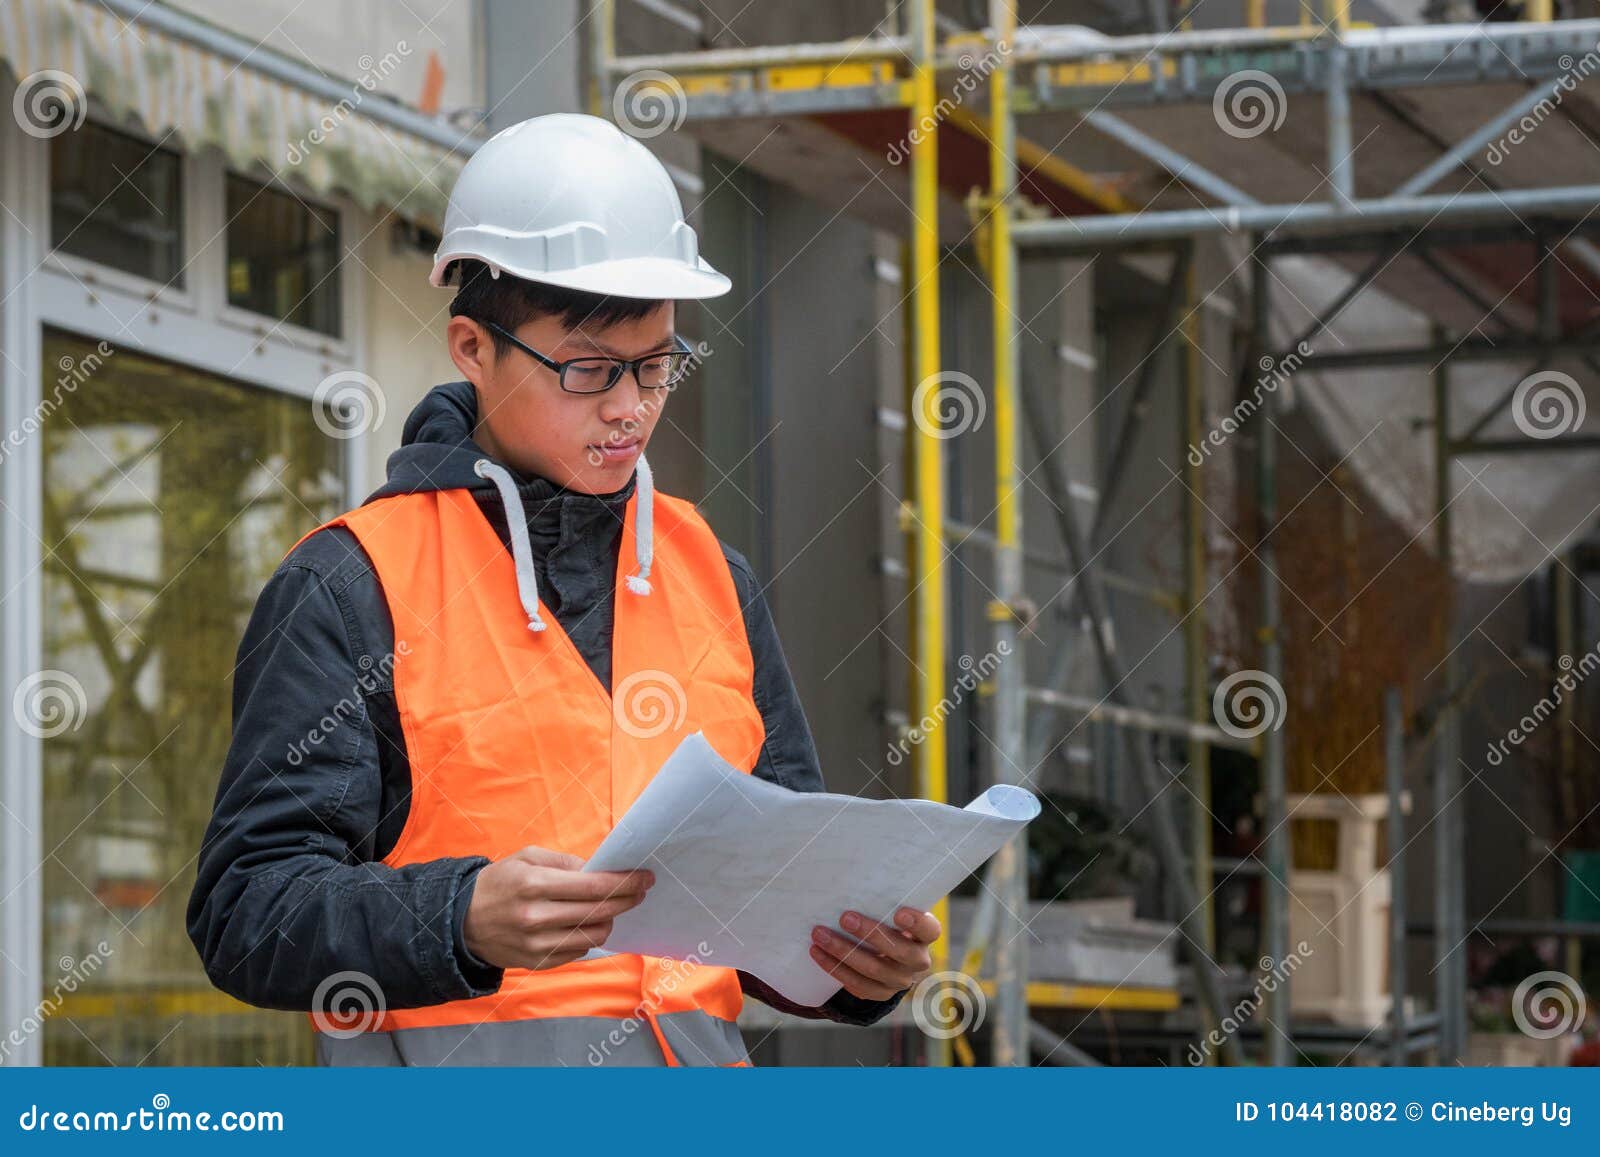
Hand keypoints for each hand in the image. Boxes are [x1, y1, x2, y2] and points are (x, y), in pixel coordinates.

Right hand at [463, 845, 653, 970]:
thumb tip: (601, 869)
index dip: (625, 882)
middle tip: (641, 890)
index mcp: (534, 884)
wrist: (462, 921)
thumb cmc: (499, 883)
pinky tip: (589, 923)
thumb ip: (565, 862)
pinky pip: (580, 951)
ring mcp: (537, 944)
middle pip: (599, 911)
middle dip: (627, 899)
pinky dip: (590, 936)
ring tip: (613, 907)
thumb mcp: (527, 858)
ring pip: (595, 935)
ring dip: (611, 920)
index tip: (645, 877)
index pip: (594, 886)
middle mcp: (536, 917)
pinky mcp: (538, 963)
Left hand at [808, 907, 941, 1000]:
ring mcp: (899, 980)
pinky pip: (857, 985)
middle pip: (899, 951)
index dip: (917, 923)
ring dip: (843, 951)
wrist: (887, 957)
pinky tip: (817, 952)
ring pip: (873, 970)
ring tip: (820, 935)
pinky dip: (834, 967)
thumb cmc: (886, 923)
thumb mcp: (891, 912)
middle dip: (870, 934)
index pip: (929, 930)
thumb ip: (882, 902)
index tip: (899, 912)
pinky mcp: (880, 993)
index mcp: (924, 936)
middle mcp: (917, 961)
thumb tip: (851, 879)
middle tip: (845, 917)